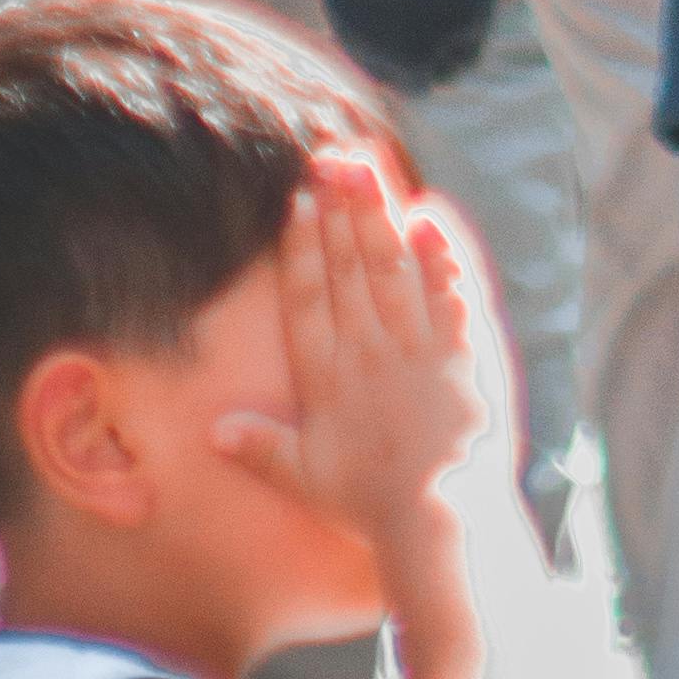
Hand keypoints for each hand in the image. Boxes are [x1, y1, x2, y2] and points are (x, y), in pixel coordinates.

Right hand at [213, 157, 486, 562]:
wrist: (439, 520)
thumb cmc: (370, 505)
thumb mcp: (304, 480)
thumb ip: (259, 448)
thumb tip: (212, 429)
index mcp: (326, 378)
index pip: (306, 299)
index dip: (299, 247)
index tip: (296, 201)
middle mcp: (368, 353)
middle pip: (349, 268)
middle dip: (339, 209)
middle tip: (331, 158)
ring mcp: (418, 350)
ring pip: (394, 269)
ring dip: (379, 215)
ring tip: (367, 168)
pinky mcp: (465, 356)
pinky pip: (453, 295)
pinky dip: (443, 254)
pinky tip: (432, 216)